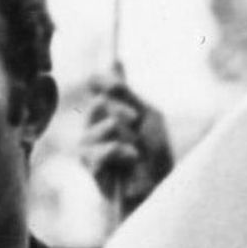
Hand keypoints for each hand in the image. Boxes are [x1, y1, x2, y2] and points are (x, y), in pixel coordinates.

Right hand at [79, 69, 172, 217]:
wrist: (157, 187)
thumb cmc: (155, 154)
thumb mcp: (147, 116)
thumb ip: (127, 93)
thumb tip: (115, 60)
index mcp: (110, 111)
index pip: (97, 85)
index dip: (104, 79)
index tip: (115, 79)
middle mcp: (95, 126)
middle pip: (99, 104)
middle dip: (122, 109)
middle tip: (135, 120)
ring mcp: (89, 146)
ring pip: (100, 125)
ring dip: (122, 133)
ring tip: (135, 149)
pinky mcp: (89, 165)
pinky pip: (100, 149)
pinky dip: (119, 152)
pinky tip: (130, 159)